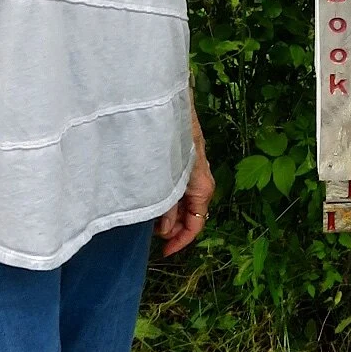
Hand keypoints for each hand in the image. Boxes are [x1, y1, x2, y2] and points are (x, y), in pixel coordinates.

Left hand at [157, 111, 213, 257]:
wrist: (162, 99)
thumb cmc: (163, 135)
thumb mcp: (164, 176)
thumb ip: (166, 205)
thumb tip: (166, 230)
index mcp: (201, 184)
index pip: (197, 222)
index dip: (181, 241)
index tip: (163, 252)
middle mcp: (200, 177)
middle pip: (192, 212)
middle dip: (175, 228)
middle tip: (153, 237)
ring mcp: (191, 167)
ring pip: (185, 200)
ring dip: (170, 213)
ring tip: (149, 219)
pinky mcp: (181, 159)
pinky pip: (179, 186)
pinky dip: (168, 198)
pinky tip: (152, 197)